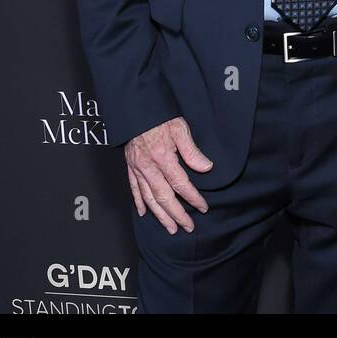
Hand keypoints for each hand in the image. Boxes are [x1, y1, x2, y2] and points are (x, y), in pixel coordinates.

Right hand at [124, 117, 213, 234]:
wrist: (135, 110)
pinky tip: (143, 213)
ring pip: (149, 198)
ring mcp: (138, 169)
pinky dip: (139, 202)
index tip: (203, 208)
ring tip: (170, 228)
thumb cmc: (159, 117)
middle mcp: (149, 168)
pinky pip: (134, 189)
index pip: (181, 184)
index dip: (193, 198)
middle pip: (163, 197)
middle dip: (176, 215)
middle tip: (187, 227)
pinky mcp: (130, 167)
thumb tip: (206, 167)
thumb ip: (192, 151)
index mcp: (163, 158)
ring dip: (159, 215)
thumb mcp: (180, 129)